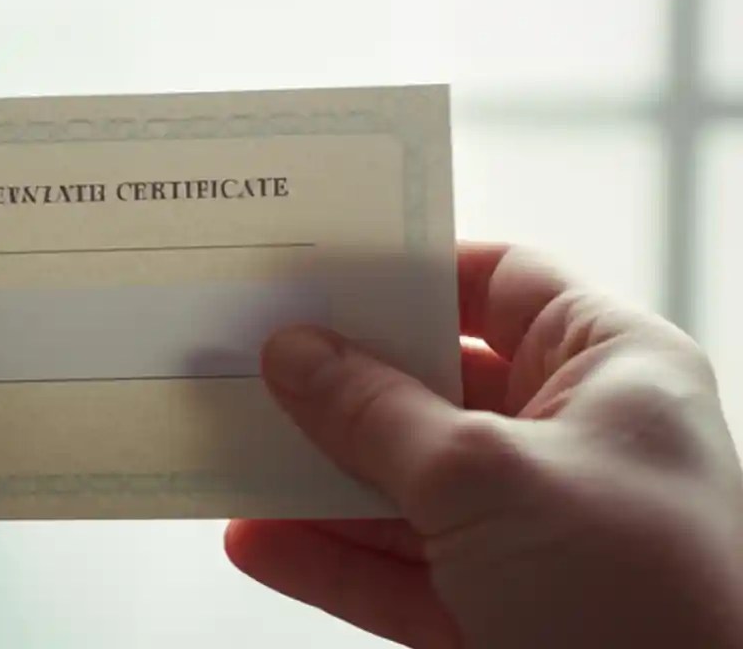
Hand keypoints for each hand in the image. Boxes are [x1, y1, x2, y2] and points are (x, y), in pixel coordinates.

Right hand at [226, 243, 742, 647]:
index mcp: (610, 371)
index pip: (502, 282)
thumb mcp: (486, 479)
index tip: (321, 269)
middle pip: (433, 388)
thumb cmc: (644, 600)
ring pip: (405, 486)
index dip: (412, 270)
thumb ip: (376, 413)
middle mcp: (573, 441)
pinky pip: (400, 571)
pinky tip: (260, 540)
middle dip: (340, 386)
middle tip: (254, 361)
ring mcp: (534, 530)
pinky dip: (330, 559)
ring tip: (235, 453)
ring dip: (318, 479)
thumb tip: (294, 354)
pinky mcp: (500, 608)